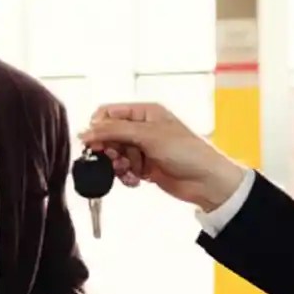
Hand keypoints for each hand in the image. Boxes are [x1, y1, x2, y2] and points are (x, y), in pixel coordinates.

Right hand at [79, 103, 245, 211]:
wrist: (206, 181)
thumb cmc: (186, 151)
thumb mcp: (148, 135)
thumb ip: (115, 131)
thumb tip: (87, 130)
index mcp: (145, 112)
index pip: (109, 113)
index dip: (98, 126)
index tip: (92, 142)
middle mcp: (142, 128)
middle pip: (109, 135)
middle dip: (109, 149)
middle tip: (115, 158)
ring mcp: (143, 149)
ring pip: (114, 155)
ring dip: (117, 165)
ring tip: (129, 171)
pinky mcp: (144, 167)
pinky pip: (123, 170)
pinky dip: (126, 176)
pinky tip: (136, 180)